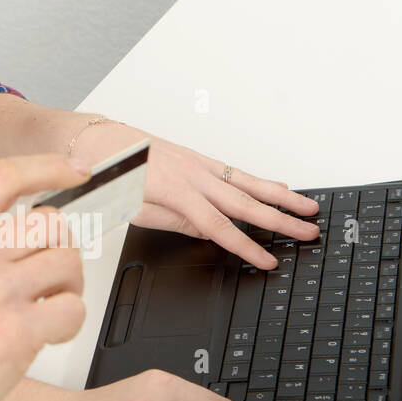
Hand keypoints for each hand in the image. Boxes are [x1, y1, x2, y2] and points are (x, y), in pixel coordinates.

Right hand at [0, 154, 88, 400]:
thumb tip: (20, 229)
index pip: (7, 175)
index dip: (49, 166)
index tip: (74, 171)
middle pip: (51, 222)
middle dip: (61, 248)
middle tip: (52, 275)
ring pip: (68, 262)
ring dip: (69, 286)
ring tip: (48, 306)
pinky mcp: (18, 330)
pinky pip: (73, 309)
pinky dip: (69, 322)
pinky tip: (47, 333)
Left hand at [124, 132, 319, 268]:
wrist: (93, 140)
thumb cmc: (107, 174)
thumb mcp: (131, 209)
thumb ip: (172, 221)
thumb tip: (205, 232)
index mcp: (174, 191)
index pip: (219, 226)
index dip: (246, 247)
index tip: (268, 261)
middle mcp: (191, 174)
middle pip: (243, 203)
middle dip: (280, 220)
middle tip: (308, 232)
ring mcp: (195, 163)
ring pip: (246, 182)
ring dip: (280, 196)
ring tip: (308, 207)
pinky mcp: (195, 157)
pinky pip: (233, 171)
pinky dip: (258, 180)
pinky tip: (276, 186)